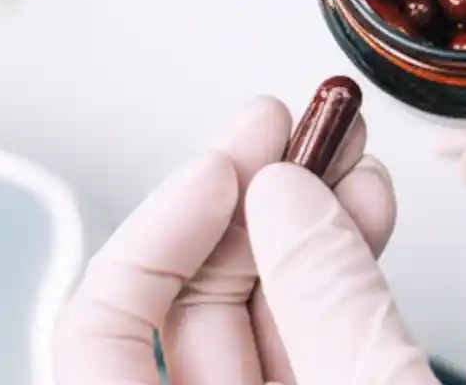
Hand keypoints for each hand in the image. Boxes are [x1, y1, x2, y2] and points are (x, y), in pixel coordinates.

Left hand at [53, 97, 437, 383]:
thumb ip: (331, 309)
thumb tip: (290, 200)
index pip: (102, 330)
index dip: (157, 233)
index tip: (222, 169)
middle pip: (191, 306)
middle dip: (253, 203)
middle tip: (296, 129)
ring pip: (262, 314)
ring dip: (308, 222)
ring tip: (345, 153)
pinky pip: (312, 336)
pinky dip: (341, 273)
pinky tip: (364, 211)